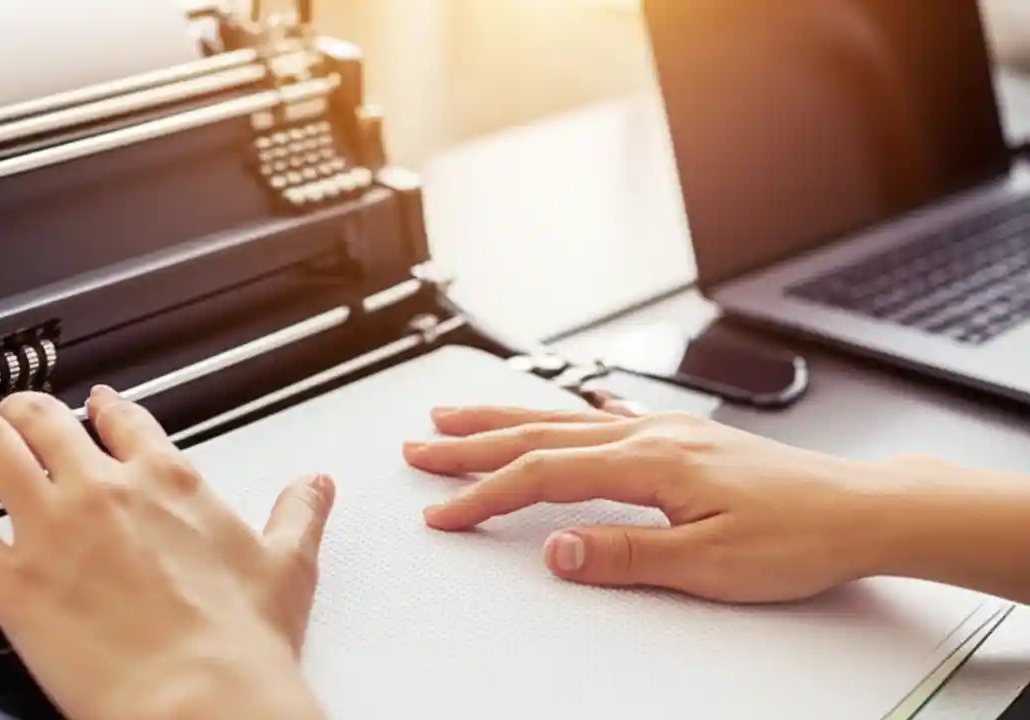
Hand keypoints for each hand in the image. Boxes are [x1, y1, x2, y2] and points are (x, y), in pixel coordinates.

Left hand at [0, 387, 331, 719]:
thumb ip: (298, 515)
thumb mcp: (287, 565)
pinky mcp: (10, 579)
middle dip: (24, 408)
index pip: (126, 420)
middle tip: (15, 411)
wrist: (200, 699)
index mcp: (167, 481)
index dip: (106, 406)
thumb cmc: (238, 642)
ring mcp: (51, 528)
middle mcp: (103, 490)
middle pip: (46, 421)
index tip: (97, 405)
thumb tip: (316, 488)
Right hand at [403, 407, 896, 602]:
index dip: (485, 495)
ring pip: (564, 417)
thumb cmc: (797, 536)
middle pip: (539, 433)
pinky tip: (556, 410)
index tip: (443, 513)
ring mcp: (663, 430)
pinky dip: (561, 413)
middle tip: (421, 448)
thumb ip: (625, 554)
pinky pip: (600, 416)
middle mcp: (650, 434)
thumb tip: (556, 552)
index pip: (543, 475)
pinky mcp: (679, 438)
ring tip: (458, 415)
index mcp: (650, 462)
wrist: (860, 510)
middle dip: (473, 443)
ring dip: (504, 418)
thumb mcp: (708, 563)